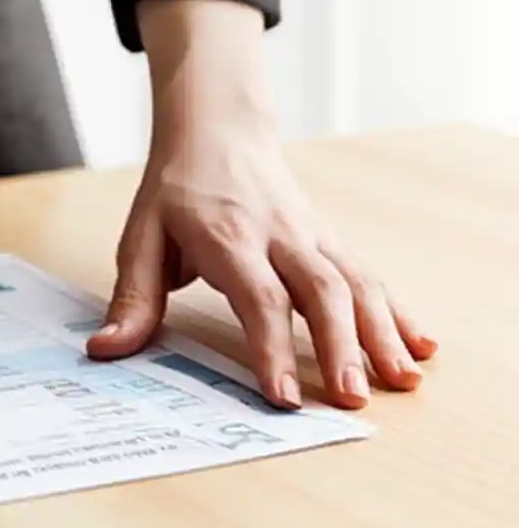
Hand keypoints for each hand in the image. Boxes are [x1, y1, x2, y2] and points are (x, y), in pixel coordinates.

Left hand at [86, 121, 436, 408]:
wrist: (219, 129)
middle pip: (322, 290)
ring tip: (402, 380)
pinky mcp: (330, 238)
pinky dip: (398, 309)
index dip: (272, 347)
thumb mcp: (141, 237)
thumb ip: (132, 298)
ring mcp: (312, 234)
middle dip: (340, 346)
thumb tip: (106, 350)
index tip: (282, 395)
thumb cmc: (177, 190)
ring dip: (382, 332)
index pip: (259, 297)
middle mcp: (280, 235)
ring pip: (357, 281)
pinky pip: (369, 273)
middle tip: (349, 399)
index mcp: (229, 236)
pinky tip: (421, 343)